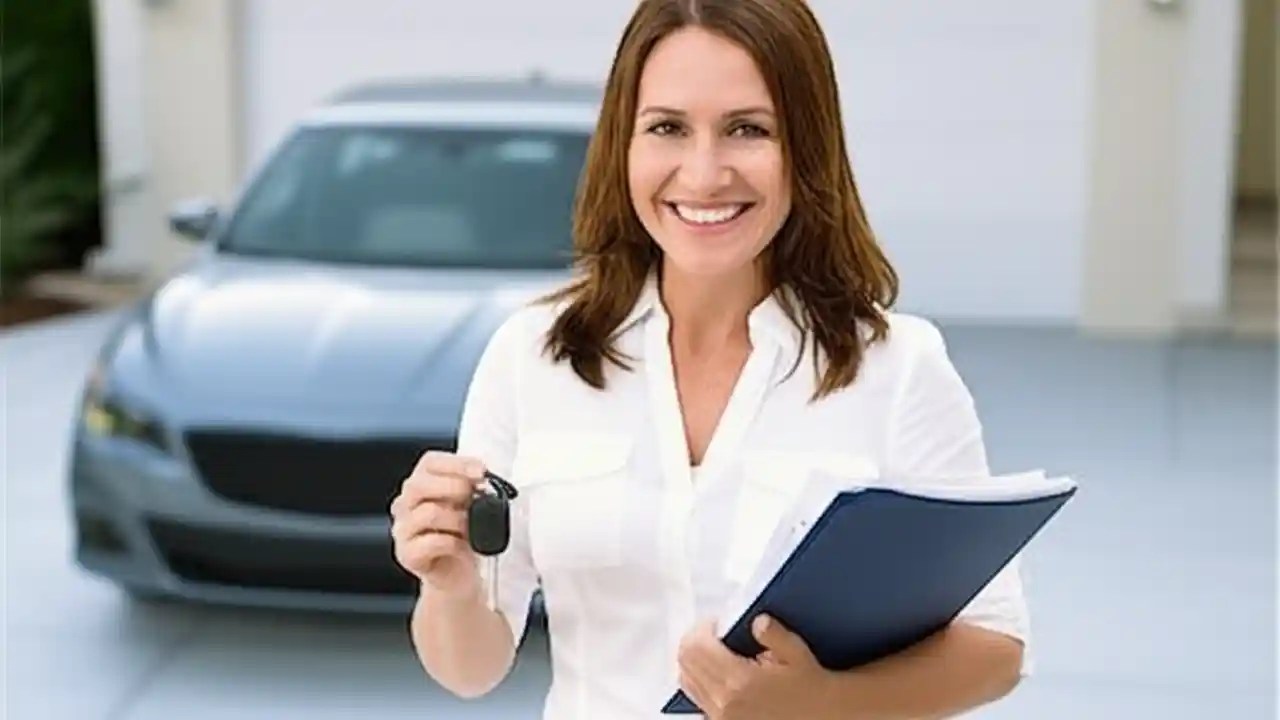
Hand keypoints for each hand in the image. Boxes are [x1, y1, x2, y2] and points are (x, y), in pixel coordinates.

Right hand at [389, 450, 487, 597]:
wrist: (458, 576)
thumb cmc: (464, 536)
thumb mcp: (469, 505)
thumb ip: (472, 487)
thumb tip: (485, 478)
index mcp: (420, 484)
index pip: (429, 462)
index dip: (457, 463)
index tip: (482, 471)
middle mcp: (405, 504)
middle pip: (419, 484)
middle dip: (454, 487)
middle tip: (475, 498)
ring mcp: (402, 529)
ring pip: (428, 513)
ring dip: (458, 519)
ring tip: (472, 528)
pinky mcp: (407, 554)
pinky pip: (431, 542)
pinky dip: (453, 542)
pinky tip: (461, 546)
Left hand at [677, 615, 834, 719]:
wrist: (822, 715)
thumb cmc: (810, 686)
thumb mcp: (797, 653)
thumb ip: (774, 634)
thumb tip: (757, 622)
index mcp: (739, 682)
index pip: (696, 647)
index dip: (702, 628)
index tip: (716, 623)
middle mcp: (724, 703)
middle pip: (685, 662)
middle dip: (695, 641)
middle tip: (714, 633)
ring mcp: (720, 717)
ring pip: (686, 681)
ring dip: (695, 661)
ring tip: (716, 651)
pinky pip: (697, 698)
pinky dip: (700, 682)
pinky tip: (719, 674)